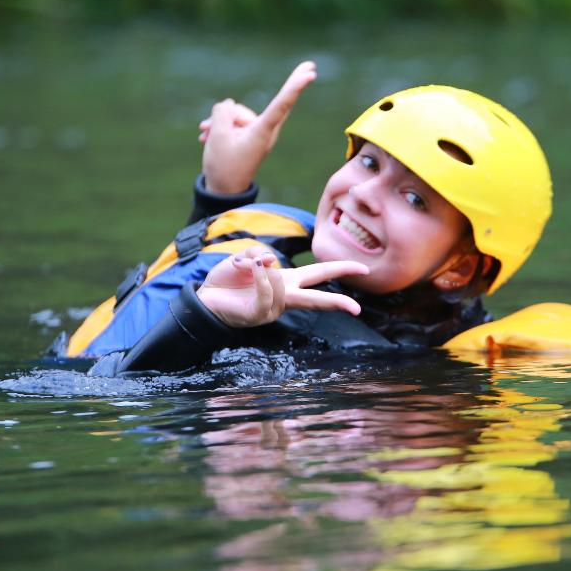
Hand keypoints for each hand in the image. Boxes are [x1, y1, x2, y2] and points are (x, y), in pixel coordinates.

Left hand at [196, 245, 368, 328]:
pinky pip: (267, 291)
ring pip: (279, 280)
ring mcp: (273, 308)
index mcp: (288, 282)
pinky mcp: (259, 314)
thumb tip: (268, 264)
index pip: (320, 274)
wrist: (205, 298)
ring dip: (259, 265)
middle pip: (316, 298)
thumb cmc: (229, 280)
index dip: (342, 269)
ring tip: (243, 267)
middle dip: (336, 302)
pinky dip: (257, 275)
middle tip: (356, 309)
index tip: (365, 270)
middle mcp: (286, 296)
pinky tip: (246, 270)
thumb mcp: (247, 258)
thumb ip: (261, 256)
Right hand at [200, 61, 316, 192]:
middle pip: (269, 104)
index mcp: (262, 131)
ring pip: (238, 112)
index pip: (281, 104)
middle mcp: (265, 130)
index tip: (310, 73)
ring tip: (207, 137)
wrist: (221, 190)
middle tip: (311, 65)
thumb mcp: (217, 135)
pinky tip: (206, 137)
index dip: (294, 87)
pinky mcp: (248, 134)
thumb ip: (223, 113)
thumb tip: (229, 105)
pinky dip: (221, 127)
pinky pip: (234, 120)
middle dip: (284, 87)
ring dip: (221, 122)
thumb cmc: (223, 166)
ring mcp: (257, 132)